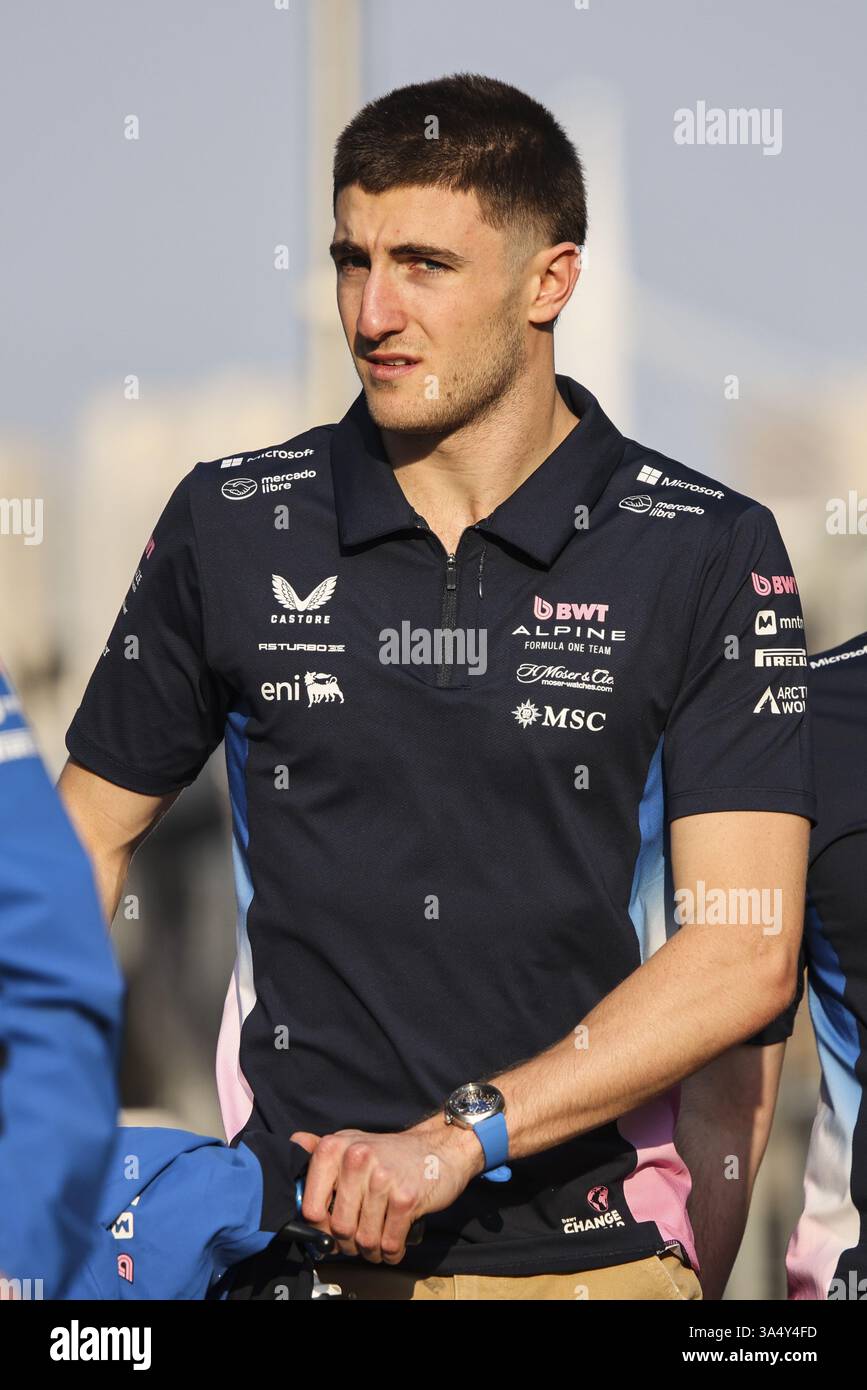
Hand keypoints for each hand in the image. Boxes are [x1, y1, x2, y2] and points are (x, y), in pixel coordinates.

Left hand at [289, 1117, 483, 1264]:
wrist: (440, 1147)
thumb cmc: (392, 1152)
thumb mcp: (353, 1141)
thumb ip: (322, 1147)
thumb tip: (294, 1143)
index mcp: (336, 1147)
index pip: (312, 1207)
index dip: (320, 1228)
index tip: (331, 1230)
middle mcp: (356, 1159)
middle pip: (340, 1228)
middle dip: (349, 1243)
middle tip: (358, 1240)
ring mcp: (382, 1178)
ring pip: (364, 1239)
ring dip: (371, 1251)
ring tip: (376, 1244)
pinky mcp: (406, 1198)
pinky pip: (388, 1243)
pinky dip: (390, 1253)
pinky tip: (392, 1246)